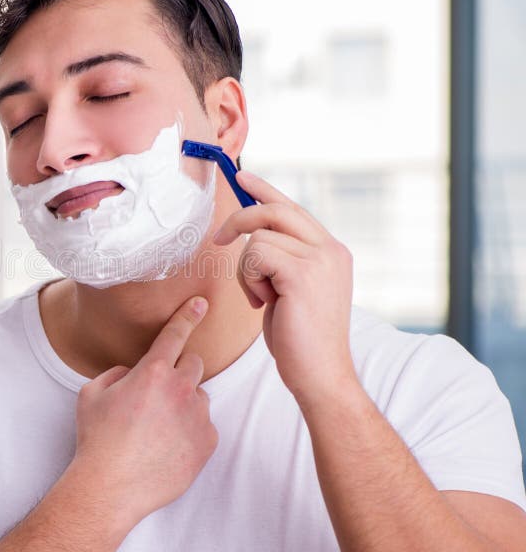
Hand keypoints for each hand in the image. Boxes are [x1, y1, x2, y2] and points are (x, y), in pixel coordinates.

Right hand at [72, 297, 217, 528]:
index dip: (188, 315)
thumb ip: (117, 373)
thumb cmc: (97, 439)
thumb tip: (133, 374)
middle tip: (157, 395)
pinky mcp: (207, 442)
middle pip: (193, 364)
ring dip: (184, 403)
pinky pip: (205, 426)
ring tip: (158, 428)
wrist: (110, 487)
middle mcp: (180, 389)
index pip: (175, 334)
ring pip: (199, 396)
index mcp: (153, 372)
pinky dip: (190, 431)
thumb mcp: (91, 394)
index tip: (201, 302)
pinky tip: (167, 446)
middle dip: (178, 372)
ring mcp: (197, 416)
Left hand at [214, 171, 355, 406]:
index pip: (293, 208)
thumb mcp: (291, 290)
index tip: (241, 176)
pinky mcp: (302, 273)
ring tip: (262, 298)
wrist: (320, 374)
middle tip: (219, 240)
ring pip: (258, 237)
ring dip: (246, 270)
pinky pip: (255, 255)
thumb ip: (282, 260)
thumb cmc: (300, 339)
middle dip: (239, 220)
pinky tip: (263, 304)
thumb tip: (254, 237)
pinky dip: (249, 280)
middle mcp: (330, 249)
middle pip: (275, 210)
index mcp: (331, 251)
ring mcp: (320, 259)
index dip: (265, 190)